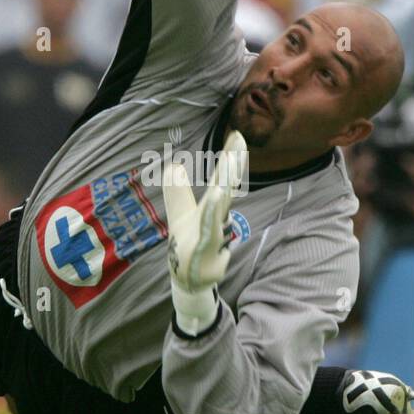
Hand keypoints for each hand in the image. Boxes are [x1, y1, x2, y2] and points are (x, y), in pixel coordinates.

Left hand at [162, 129, 246, 335]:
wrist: (188, 278)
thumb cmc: (188, 242)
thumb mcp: (180, 214)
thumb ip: (177, 190)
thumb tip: (173, 164)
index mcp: (212, 207)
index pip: (222, 178)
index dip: (230, 158)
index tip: (237, 135)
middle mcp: (216, 220)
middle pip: (225, 191)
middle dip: (231, 169)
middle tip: (239, 144)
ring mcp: (213, 240)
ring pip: (215, 217)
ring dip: (219, 200)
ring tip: (221, 185)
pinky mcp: (208, 261)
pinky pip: (206, 246)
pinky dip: (208, 236)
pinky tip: (211, 227)